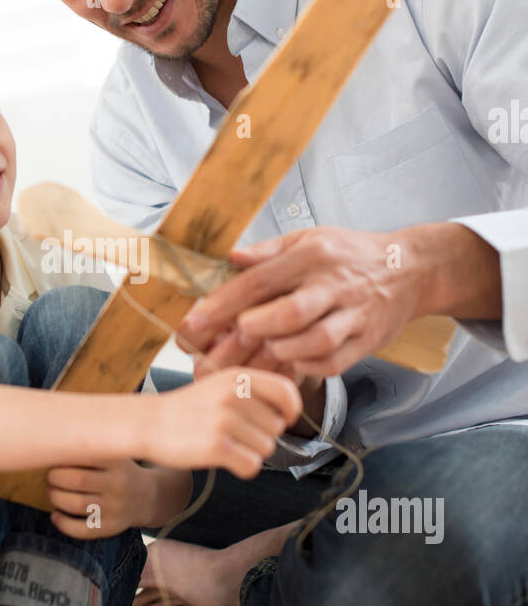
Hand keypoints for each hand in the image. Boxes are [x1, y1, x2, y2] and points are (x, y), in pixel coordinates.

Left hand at [47, 458, 154, 538]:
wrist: (148, 497)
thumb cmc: (119, 470)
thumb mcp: (113, 453)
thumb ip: (89, 448)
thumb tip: (51, 445)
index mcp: (117, 462)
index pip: (83, 455)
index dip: (62, 458)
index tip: (55, 458)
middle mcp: (118, 485)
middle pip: (77, 480)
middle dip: (54, 478)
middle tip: (51, 476)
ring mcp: (116, 508)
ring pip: (76, 504)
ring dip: (55, 498)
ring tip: (53, 492)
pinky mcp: (111, 527)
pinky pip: (82, 530)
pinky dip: (63, 524)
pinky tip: (55, 515)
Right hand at [146, 367, 300, 479]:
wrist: (149, 423)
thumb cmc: (189, 408)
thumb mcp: (220, 385)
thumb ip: (254, 390)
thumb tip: (290, 412)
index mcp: (238, 376)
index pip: (287, 392)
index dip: (291, 409)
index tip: (283, 418)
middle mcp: (234, 395)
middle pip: (278, 427)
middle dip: (262, 435)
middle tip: (235, 433)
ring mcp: (225, 420)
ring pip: (267, 448)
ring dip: (250, 452)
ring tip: (225, 443)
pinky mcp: (217, 446)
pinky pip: (252, 465)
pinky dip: (242, 468)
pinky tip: (223, 458)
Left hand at [177, 226, 421, 377]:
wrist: (409, 270)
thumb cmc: (350, 255)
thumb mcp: (309, 239)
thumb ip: (267, 252)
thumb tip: (230, 258)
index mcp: (313, 255)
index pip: (262, 279)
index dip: (225, 302)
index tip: (195, 321)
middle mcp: (334, 284)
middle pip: (290, 312)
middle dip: (252, 330)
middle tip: (228, 341)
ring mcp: (354, 314)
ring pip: (315, 341)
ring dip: (280, 351)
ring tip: (262, 350)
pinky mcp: (368, 340)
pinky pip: (333, 362)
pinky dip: (306, 365)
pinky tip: (289, 361)